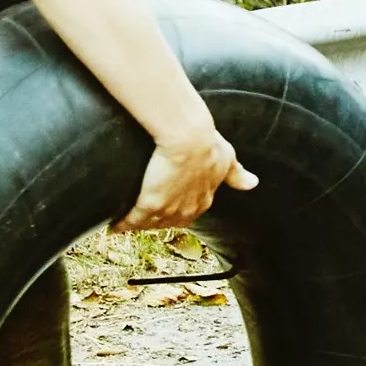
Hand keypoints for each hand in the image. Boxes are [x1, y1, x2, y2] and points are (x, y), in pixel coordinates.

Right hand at [125, 120, 257, 233]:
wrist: (189, 136)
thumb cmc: (208, 141)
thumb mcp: (227, 157)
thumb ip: (236, 173)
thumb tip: (253, 183)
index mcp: (204, 198)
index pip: (190, 212)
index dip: (178, 211)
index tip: (167, 208)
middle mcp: (188, 209)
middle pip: (169, 223)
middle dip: (157, 222)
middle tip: (143, 216)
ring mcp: (168, 209)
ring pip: (150, 224)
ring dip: (139, 226)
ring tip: (124, 224)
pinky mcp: (149, 205)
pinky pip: (132, 221)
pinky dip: (121, 225)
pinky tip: (112, 228)